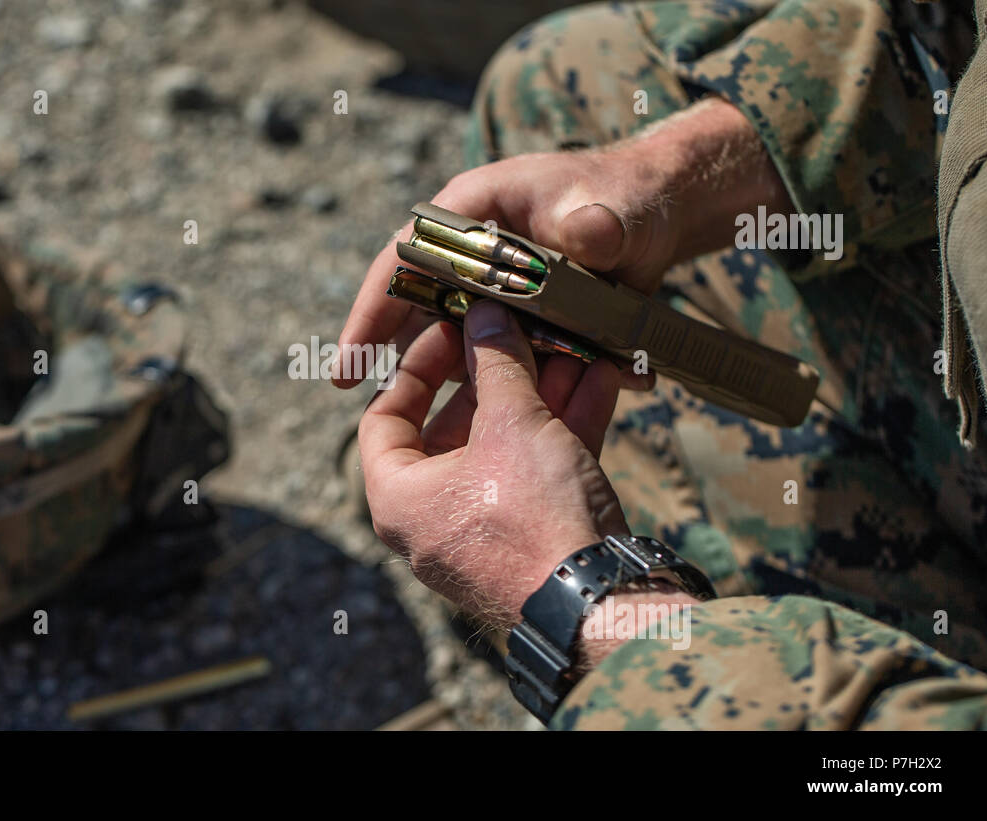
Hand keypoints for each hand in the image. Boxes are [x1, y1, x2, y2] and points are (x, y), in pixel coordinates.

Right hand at [334, 97, 793, 388]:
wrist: (659, 216)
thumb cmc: (628, 195)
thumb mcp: (614, 207)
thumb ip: (601, 222)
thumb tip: (590, 231)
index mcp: (469, 210)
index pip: (403, 260)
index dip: (372, 315)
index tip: (348, 367)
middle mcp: (468, 252)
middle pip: (419, 311)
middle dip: (410, 367)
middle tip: (387, 420)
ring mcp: (491, 288)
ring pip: (462, 345)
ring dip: (474, 386)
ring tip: (492, 428)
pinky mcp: (518, 318)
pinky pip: (503, 361)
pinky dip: (517, 388)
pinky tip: (545, 416)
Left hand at [359, 300, 629, 628]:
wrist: (602, 604)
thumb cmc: (533, 517)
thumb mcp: (512, 423)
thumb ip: (498, 363)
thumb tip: (487, 312)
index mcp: (399, 498)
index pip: (384, 418)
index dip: (416, 367)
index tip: (451, 331)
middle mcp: (433, 519)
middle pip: (456, 427)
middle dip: (498, 374)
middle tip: (520, 330)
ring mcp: (486, 532)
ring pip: (509, 446)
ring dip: (542, 393)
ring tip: (572, 345)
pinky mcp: (535, 539)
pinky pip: (542, 472)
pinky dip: (567, 427)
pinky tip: (602, 379)